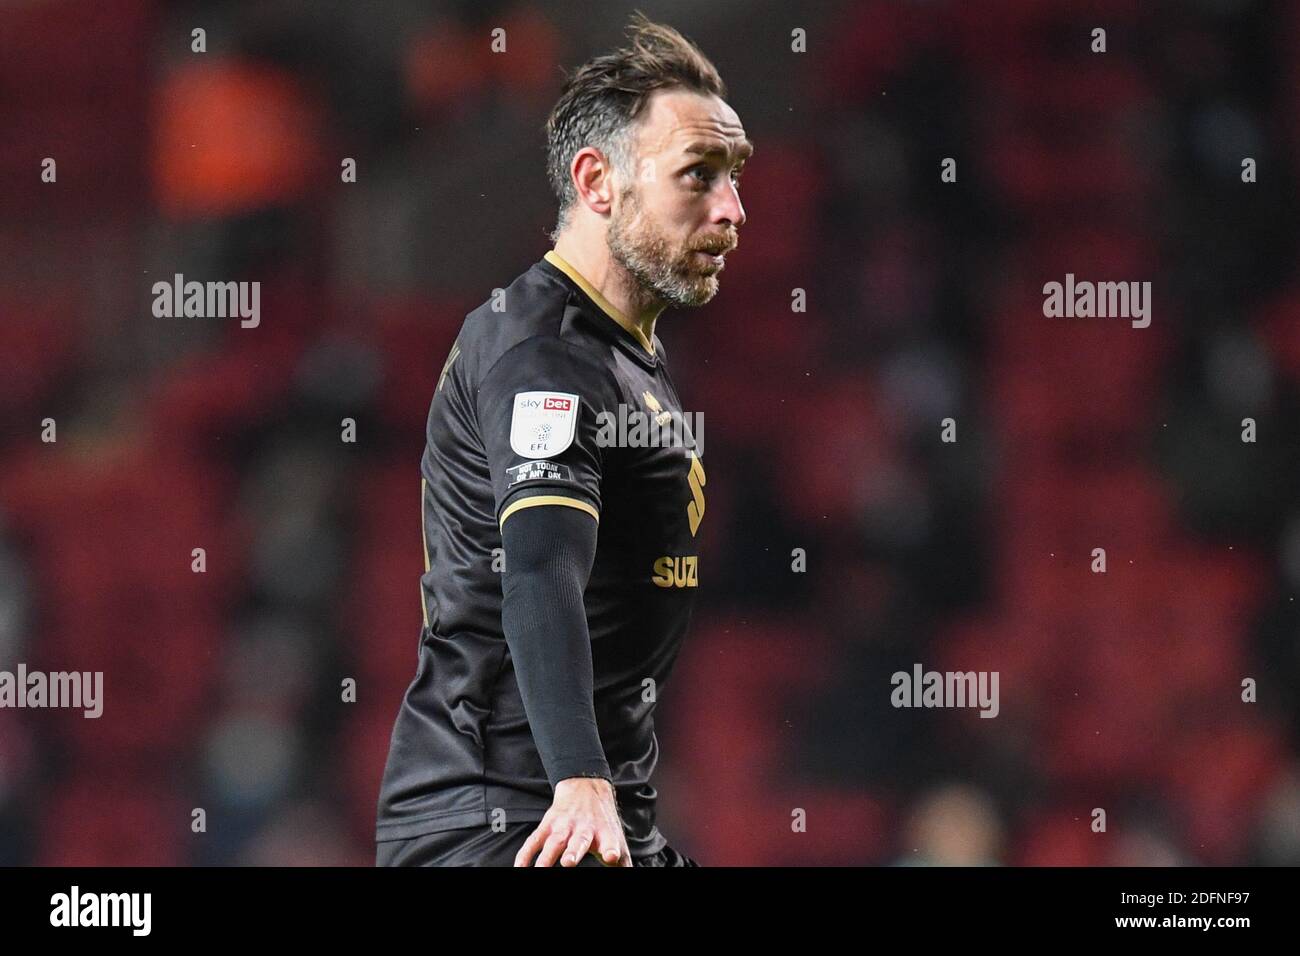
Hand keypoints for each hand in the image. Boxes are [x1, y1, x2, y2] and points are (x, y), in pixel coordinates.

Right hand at [513, 776, 631, 866]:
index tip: (611, 856)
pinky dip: (525, 855)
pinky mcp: (547, 826)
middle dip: (573, 853)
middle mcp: (583, 829)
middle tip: (568, 862)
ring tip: (540, 871)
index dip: (612, 850)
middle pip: (578, 842)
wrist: (585, 787)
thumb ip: (622, 861)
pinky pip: (533, 842)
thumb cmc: (602, 823)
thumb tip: (630, 874)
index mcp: (604, 834)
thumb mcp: (616, 838)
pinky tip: (519, 868)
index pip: (610, 842)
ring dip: (547, 857)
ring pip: (553, 842)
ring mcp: (563, 827)